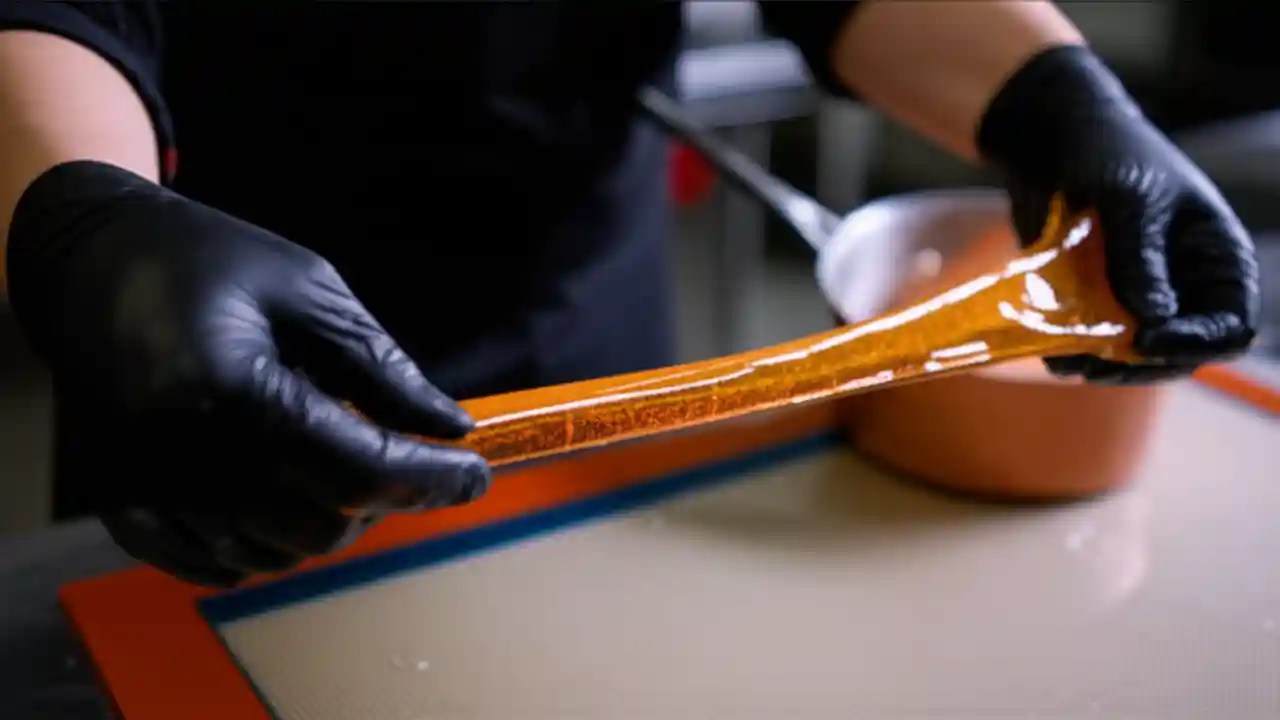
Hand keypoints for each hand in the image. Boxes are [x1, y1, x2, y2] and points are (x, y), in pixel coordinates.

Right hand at [6, 161, 490, 586]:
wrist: (93, 264)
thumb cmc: (212, 261)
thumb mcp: (310, 290)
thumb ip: (383, 368)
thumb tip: (451, 428)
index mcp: (228, 389)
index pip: (355, 467)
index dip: (428, 479)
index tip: (476, 474)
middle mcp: (178, 456)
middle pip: (322, 526)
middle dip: (379, 498)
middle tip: (394, 448)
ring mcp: (145, 492)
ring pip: (278, 554)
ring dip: (328, 518)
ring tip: (322, 444)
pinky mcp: (125, 510)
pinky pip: (222, 564)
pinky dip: (270, 540)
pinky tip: (280, 484)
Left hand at [978, 45, 1260, 383]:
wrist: (1052, 141)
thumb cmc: (1108, 156)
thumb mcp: (1131, 202)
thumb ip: (1140, 261)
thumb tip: (1150, 323)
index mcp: (1216, 260)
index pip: (1229, 326)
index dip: (1195, 342)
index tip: (1146, 339)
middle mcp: (1184, 288)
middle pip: (1179, 353)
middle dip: (1141, 364)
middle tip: (1099, 365)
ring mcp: (1137, 299)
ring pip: (1133, 357)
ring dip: (1105, 367)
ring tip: (1072, 363)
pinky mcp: (1094, 302)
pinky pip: (1092, 343)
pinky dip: (1074, 353)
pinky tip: (1052, 354)